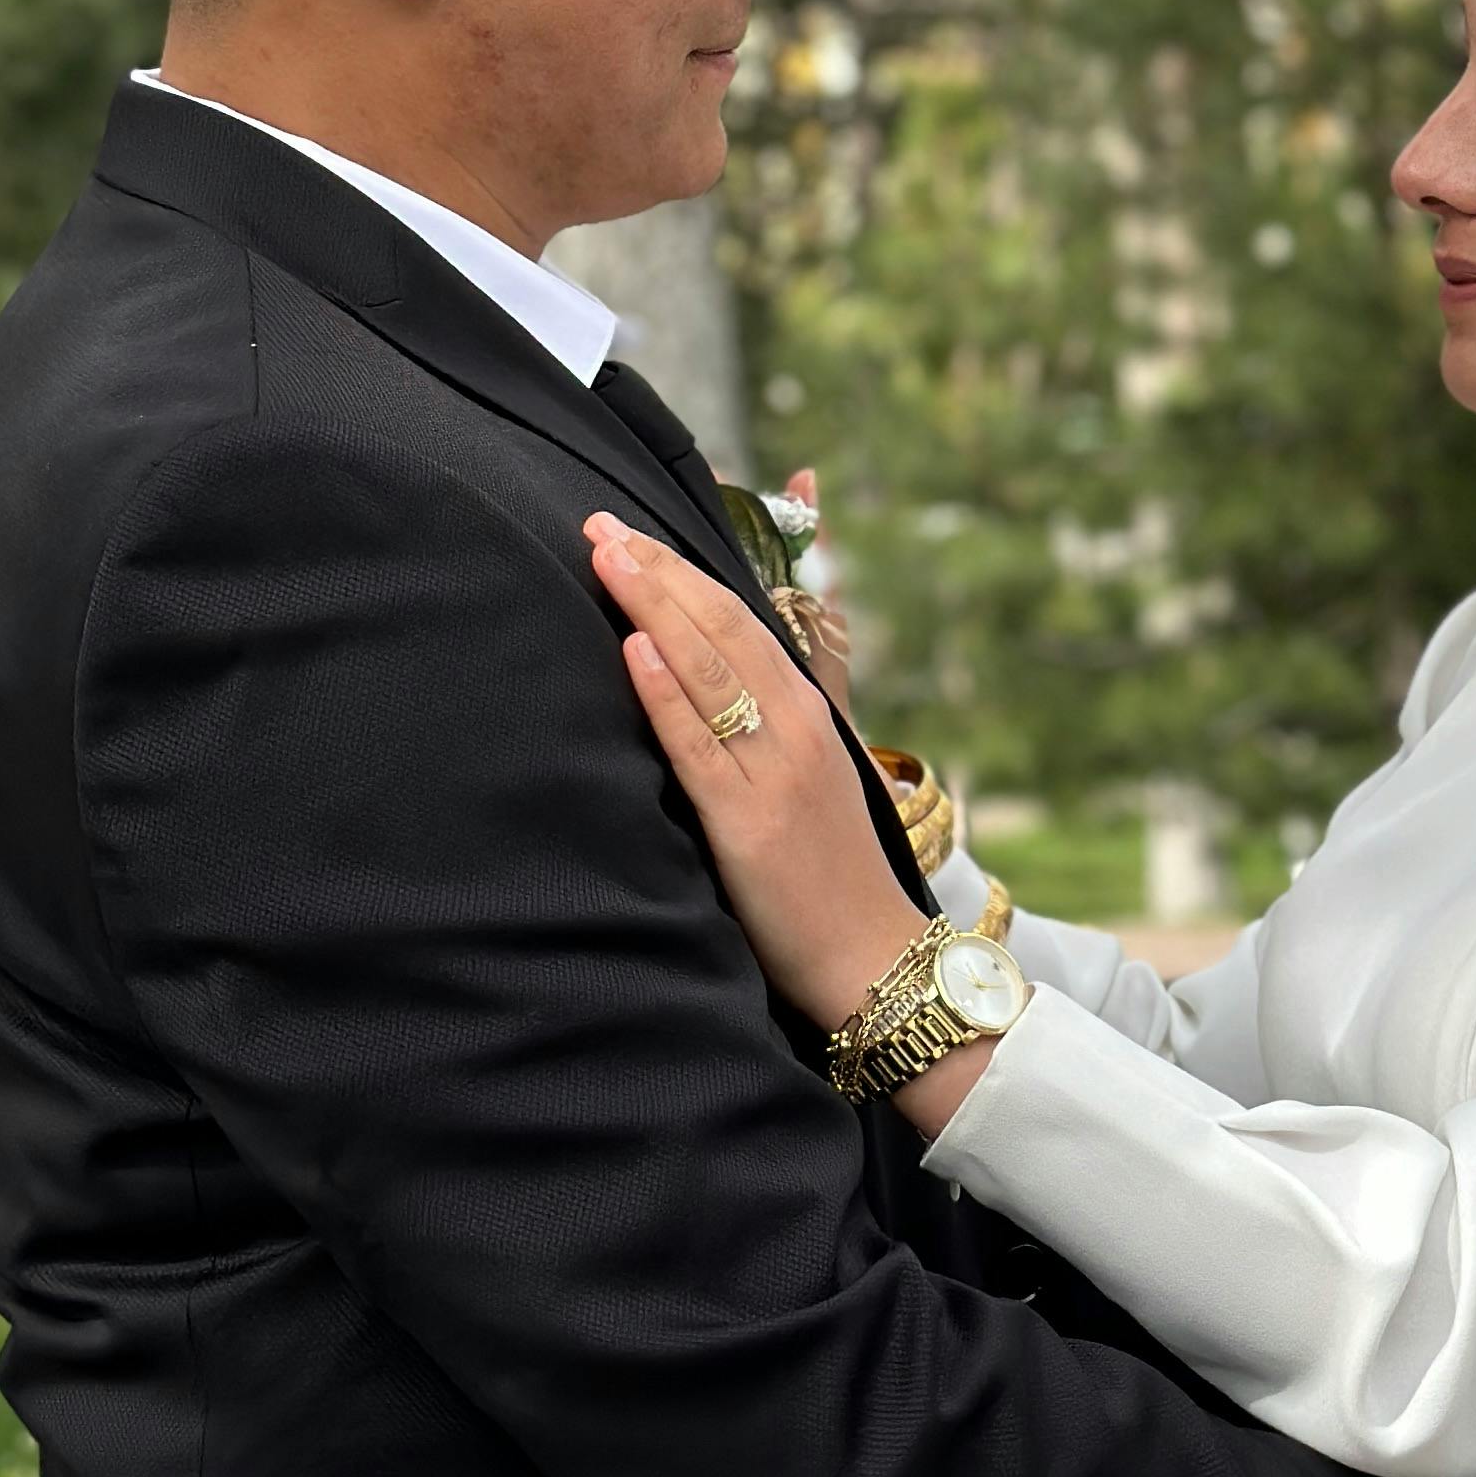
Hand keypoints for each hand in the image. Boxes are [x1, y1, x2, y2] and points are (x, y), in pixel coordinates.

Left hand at [585, 517, 987, 1113]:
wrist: (875, 956)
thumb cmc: (836, 865)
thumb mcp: (825, 767)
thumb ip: (796, 704)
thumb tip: (753, 653)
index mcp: (810, 709)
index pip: (744, 615)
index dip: (690, 563)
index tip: (639, 521)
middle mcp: (797, 726)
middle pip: (722, 627)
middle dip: (660, 569)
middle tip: (600, 520)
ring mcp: (775, 770)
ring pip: (710, 670)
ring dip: (655, 606)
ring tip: (608, 557)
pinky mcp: (749, 823)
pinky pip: (700, 747)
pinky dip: (667, 694)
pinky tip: (636, 651)